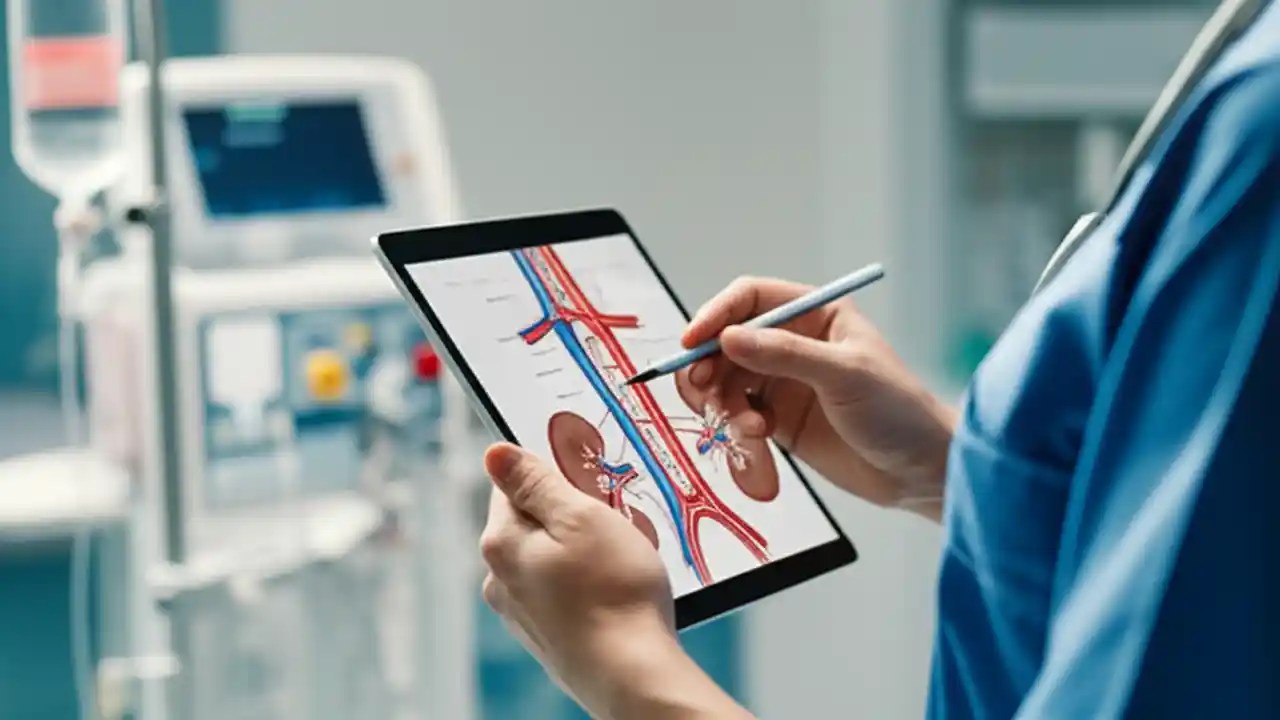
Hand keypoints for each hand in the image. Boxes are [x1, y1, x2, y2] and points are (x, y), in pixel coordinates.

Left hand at [479, 443, 753, 718]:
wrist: (633, 675)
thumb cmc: (614, 591)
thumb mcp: (580, 516)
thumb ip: (535, 482)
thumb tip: (494, 453)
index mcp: (501, 541)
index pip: (513, 483)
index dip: (555, 476)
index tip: (589, 485)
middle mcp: (499, 578)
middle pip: (532, 522)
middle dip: (570, 515)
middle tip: (613, 521)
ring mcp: (521, 612)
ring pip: (549, 558)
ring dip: (582, 551)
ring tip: (621, 560)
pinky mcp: (546, 636)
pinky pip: (562, 591)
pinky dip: (586, 584)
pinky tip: (615, 591)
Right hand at [682, 276, 955, 518]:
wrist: (922, 474)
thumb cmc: (899, 412)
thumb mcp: (844, 375)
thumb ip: (784, 355)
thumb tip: (727, 338)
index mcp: (814, 315)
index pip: (750, 299)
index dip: (716, 315)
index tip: (692, 342)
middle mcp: (793, 344)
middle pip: (725, 342)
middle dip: (711, 368)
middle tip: (706, 394)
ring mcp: (783, 383)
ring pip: (725, 384)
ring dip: (725, 408)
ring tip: (751, 432)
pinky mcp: (778, 422)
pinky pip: (737, 420)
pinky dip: (737, 435)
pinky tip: (758, 449)